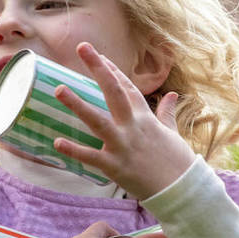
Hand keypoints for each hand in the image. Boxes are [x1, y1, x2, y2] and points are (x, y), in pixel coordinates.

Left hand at [52, 42, 197, 199]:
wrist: (182, 189)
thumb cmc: (177, 161)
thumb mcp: (172, 133)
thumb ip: (166, 114)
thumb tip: (171, 96)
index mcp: (145, 117)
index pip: (126, 87)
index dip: (111, 69)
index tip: (97, 54)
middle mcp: (132, 126)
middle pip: (113, 91)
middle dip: (97, 68)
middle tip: (82, 48)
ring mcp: (122, 144)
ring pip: (97, 120)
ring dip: (78, 104)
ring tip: (59, 89)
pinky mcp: (115, 166)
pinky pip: (90, 157)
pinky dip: (73, 150)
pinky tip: (56, 141)